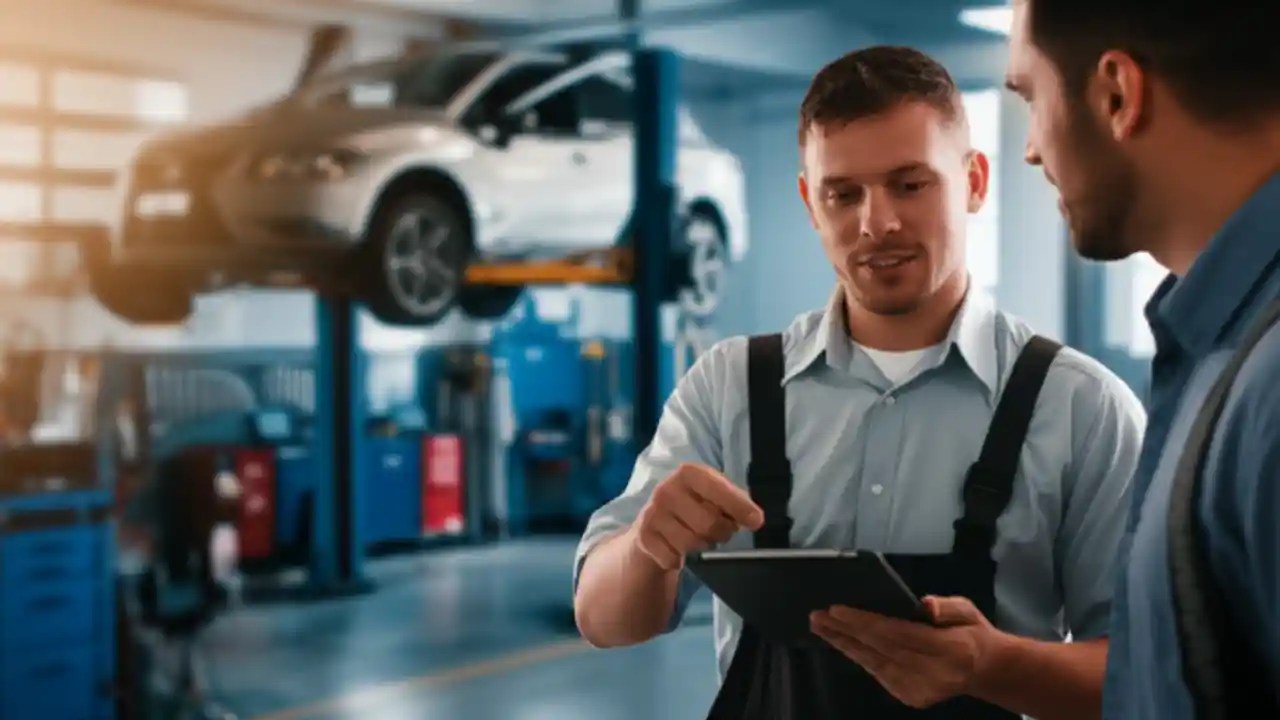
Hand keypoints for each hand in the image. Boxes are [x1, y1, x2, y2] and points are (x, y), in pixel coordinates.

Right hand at [629, 463, 764, 571]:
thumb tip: (754, 518)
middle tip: (722, 532)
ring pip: (693, 544)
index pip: (718, 489)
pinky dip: (681, 559)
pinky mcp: (644, 538)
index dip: (739, 506)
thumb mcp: (712, 494)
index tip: (756, 521)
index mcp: (688, 473)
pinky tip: (679, 549)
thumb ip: (735, 501)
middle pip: (710, 523)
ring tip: (700, 538)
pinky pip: (674, 558)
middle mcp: (667, 490)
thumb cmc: (692, 505)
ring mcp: (652, 514)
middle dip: (723, 532)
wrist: (651, 523)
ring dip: (703, 546)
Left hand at [810, 596, 1005, 708]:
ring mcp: (920, 690)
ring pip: (874, 664)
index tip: (837, 609)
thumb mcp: (967, 611)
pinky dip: (858, 656)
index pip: (899, 634)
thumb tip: (924, 606)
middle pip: (881, 650)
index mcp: (949, 650)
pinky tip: (840, 641)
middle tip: (817, 616)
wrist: (985, 669)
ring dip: (844, 644)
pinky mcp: (911, 697)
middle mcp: (933, 674)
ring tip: (820, 627)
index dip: (865, 622)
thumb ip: (947, 607)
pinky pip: (878, 672)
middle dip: (846, 632)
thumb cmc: (971, 633)